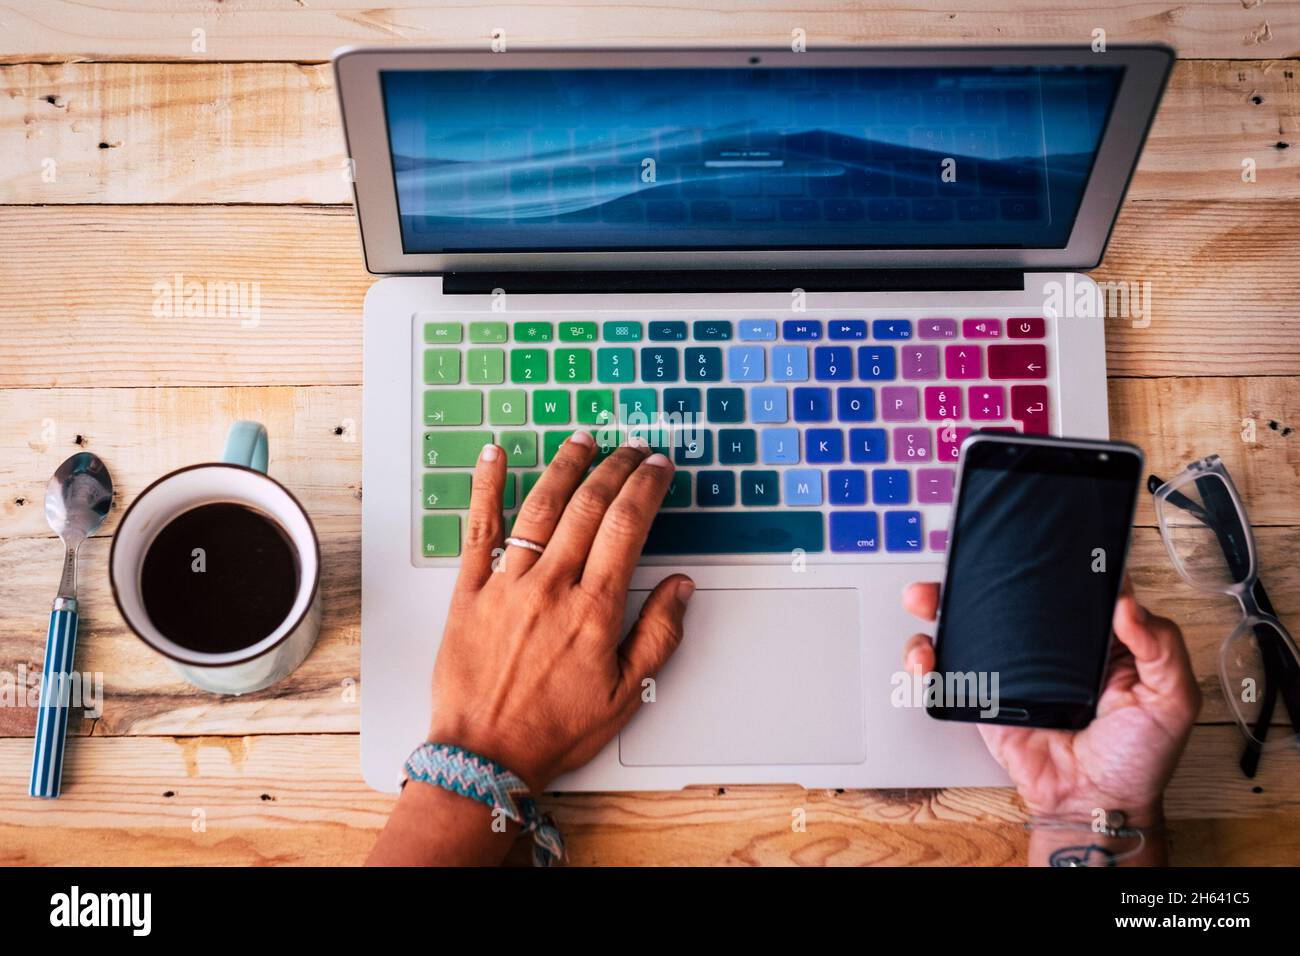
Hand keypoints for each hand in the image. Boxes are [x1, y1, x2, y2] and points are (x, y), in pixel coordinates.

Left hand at [428, 431, 693, 793]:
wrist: (484, 756)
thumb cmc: (554, 730)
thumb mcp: (626, 694)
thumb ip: (658, 635)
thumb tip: (682, 587)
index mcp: (593, 609)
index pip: (627, 526)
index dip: (646, 486)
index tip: (659, 466)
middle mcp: (551, 587)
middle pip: (588, 506)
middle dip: (616, 468)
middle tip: (633, 449)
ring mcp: (506, 584)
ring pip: (539, 506)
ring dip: (565, 466)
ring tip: (583, 440)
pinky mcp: (468, 591)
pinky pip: (477, 528)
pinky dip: (485, 487)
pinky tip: (494, 455)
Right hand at [901, 581, 1199, 827]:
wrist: (1092, 804)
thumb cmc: (1137, 757)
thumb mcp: (1171, 698)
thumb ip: (1162, 648)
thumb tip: (1128, 604)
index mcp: (1095, 635)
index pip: (1067, 584)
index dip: (1045, 558)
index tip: (1026, 541)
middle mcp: (1049, 645)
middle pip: (1005, 594)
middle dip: (973, 572)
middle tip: (959, 564)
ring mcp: (1012, 667)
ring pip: (968, 623)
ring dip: (939, 605)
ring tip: (926, 600)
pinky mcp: (984, 694)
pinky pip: (949, 669)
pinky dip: (927, 658)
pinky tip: (928, 657)